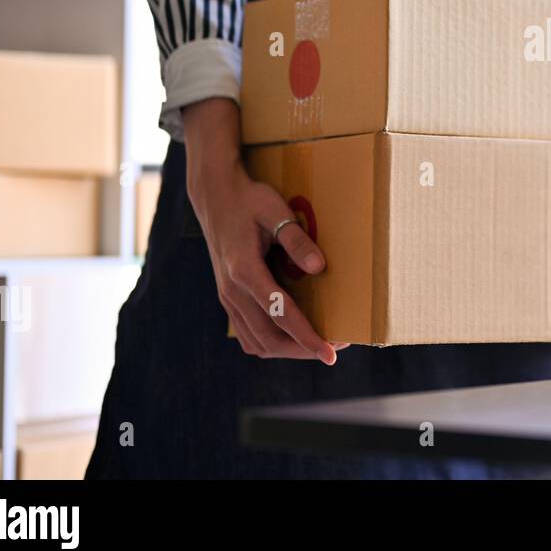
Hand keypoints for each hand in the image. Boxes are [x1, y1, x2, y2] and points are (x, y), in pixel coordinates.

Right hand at [182, 97, 342, 362]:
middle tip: (336, 348)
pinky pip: (248, 335)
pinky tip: (292, 338)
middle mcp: (232, 291)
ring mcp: (227, 297)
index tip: (331, 353)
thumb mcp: (275, 210)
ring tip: (318, 345)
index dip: (307, 337)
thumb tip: (319, 267)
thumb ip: (296, 240)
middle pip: (269, 338)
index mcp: (244, 270)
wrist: (215, 197)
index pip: (280, 314)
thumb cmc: (249, 201)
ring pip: (257, 342)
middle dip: (303, 349)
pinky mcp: (227, 298)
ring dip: (288, 350)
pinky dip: (271, 343)